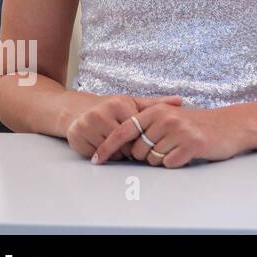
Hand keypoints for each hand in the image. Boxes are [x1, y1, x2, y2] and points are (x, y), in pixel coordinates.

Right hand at [65, 94, 181, 160]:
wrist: (77, 109)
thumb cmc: (111, 107)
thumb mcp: (133, 102)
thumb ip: (156, 103)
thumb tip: (180, 101)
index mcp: (118, 104)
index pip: (138, 131)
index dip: (142, 138)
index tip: (144, 139)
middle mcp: (101, 113)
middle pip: (124, 144)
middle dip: (130, 148)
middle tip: (130, 145)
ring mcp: (86, 125)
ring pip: (111, 152)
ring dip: (117, 153)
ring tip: (117, 144)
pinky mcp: (76, 137)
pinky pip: (96, 155)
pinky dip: (103, 155)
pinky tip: (103, 145)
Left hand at [93, 100, 241, 167]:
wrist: (230, 125)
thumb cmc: (197, 123)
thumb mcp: (170, 115)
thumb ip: (146, 122)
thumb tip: (117, 138)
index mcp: (157, 110)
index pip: (123, 130)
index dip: (108, 146)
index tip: (97, 159)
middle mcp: (166, 118)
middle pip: (137, 150)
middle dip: (145, 155)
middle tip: (165, 147)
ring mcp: (179, 131)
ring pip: (152, 159)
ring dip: (161, 159)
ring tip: (178, 148)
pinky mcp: (192, 144)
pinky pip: (169, 163)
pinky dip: (175, 162)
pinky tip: (186, 153)